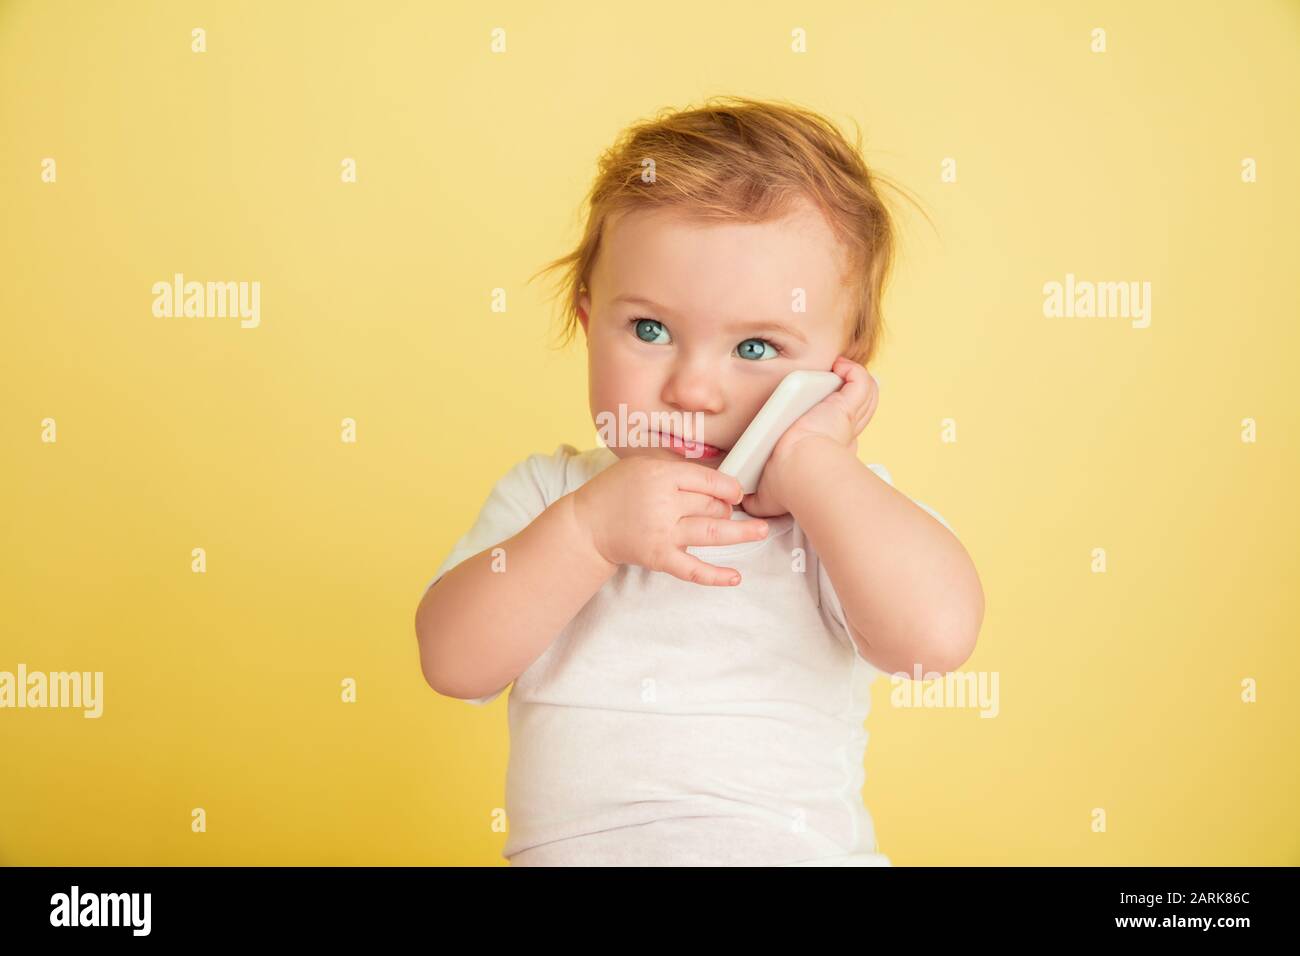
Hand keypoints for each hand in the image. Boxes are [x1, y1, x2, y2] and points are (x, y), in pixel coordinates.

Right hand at [570, 456, 768, 585]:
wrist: (587, 524)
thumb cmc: (616, 491)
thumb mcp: (643, 465)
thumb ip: (677, 468)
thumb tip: (717, 478)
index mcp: (662, 476)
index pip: (709, 480)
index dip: (729, 487)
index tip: (737, 493)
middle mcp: (665, 504)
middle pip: (712, 506)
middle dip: (725, 509)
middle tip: (726, 511)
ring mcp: (663, 533)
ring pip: (712, 532)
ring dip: (741, 533)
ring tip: (762, 531)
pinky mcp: (659, 558)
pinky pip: (693, 570)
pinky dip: (715, 576)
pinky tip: (736, 577)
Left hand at [741, 356, 878, 517]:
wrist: (797, 468)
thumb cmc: (785, 484)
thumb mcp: (765, 495)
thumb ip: (753, 493)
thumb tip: (740, 497)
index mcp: (827, 453)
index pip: (832, 433)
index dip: (826, 421)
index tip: (811, 413)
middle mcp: (841, 435)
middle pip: (852, 411)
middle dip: (843, 395)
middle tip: (826, 384)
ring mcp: (845, 419)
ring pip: (862, 396)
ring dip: (851, 380)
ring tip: (834, 370)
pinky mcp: (845, 405)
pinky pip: (860, 382)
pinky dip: (854, 371)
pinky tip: (838, 366)